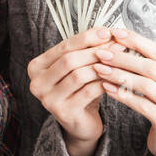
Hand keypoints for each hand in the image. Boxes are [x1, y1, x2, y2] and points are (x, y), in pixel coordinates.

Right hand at [27, 26, 120, 155]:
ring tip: (120, 60)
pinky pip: (88, 92)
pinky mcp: (63, 112)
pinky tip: (117, 78)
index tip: (107, 32)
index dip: (87, 38)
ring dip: (102, 66)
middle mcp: (37, 83)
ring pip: (78, 75)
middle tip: (117, 46)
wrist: (82, 123)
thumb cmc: (80, 90)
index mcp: (36, 67)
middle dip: (96, 51)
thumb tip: (109, 33)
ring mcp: (48, 100)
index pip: (63, 46)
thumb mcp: (79, 67)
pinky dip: (104, 82)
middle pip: (69, 60)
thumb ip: (86, 50)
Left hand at [95, 27, 155, 155]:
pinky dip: (122, 95)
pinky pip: (141, 105)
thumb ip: (153, 64)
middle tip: (102, 53)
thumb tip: (122, 38)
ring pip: (145, 86)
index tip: (115, 33)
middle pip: (152, 68)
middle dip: (124, 58)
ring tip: (100, 69)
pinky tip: (107, 88)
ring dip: (119, 75)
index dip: (136, 41)